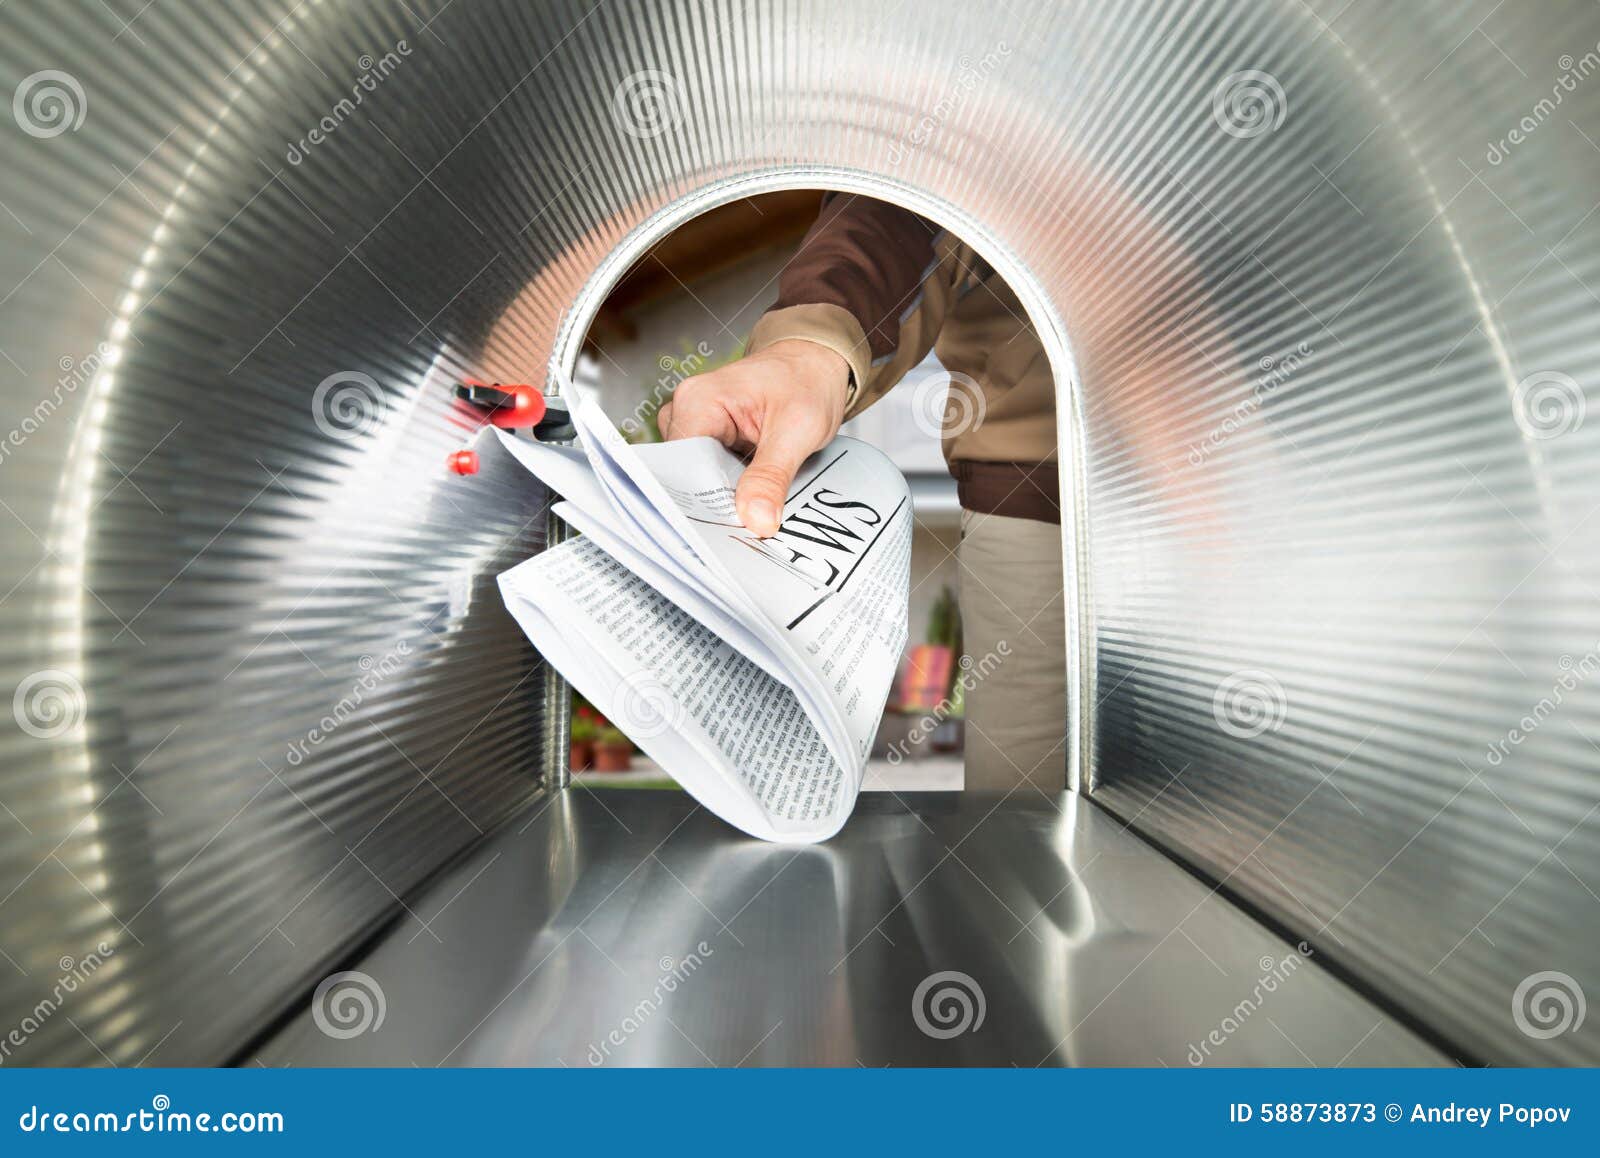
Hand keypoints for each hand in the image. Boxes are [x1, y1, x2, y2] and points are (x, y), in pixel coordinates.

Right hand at [658, 339, 849, 536]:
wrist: (814, 364)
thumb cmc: (806, 381)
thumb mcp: (798, 430)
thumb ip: (772, 476)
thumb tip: (756, 520)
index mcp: (698, 400)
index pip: (681, 466)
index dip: (703, 502)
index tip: (730, 528)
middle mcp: (686, 410)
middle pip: (686, 476)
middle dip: (717, 504)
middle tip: (750, 525)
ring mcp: (694, 424)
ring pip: (697, 479)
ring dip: (725, 497)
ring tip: (755, 507)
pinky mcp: (707, 438)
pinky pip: (710, 474)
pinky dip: (730, 489)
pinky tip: (751, 496)